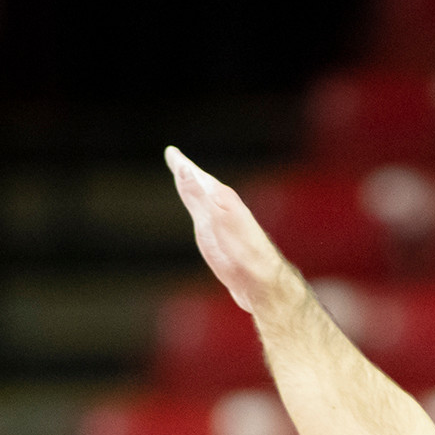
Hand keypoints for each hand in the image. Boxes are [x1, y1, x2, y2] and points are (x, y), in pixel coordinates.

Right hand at [167, 145, 293, 314]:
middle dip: (187, 172)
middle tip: (174, 159)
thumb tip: (183, 167)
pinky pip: (207, 218)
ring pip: (205, 201)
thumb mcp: (216, 220)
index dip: (181, 164)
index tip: (171, 151)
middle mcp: (224, 208)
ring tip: (185, 179)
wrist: (263, 283)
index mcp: (222, 198)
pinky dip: (200, 210)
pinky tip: (203, 214)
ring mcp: (224, 224)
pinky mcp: (223, 241)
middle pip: (201, 184)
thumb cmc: (243, 252)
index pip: (196, 176)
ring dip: (194, 189)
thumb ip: (198, 195)